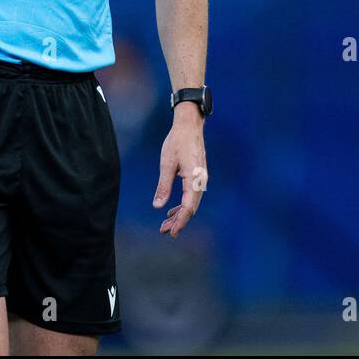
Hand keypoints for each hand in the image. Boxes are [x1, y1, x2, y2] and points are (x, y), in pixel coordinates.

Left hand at [153, 105, 206, 238]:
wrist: (189, 126)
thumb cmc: (177, 142)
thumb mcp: (167, 164)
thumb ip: (163, 186)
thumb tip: (157, 206)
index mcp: (194, 179)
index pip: (188, 206)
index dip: (180, 221)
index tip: (170, 233)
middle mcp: (201, 181)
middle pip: (191, 208)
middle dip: (178, 221)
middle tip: (163, 231)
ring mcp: (200, 179)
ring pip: (191, 203)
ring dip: (179, 214)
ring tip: (165, 224)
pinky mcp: (197, 176)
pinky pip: (191, 196)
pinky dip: (182, 205)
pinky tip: (171, 210)